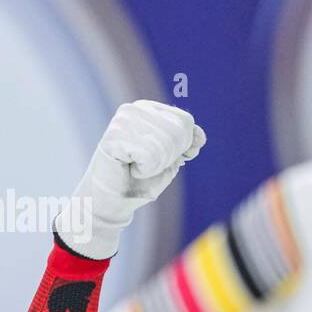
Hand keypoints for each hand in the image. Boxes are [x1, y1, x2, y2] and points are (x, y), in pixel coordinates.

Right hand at [56, 100, 205, 259]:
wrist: (115, 201)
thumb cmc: (142, 180)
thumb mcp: (172, 160)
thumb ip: (187, 144)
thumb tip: (200, 135)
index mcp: (150, 109)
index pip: (185, 122)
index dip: (184, 147)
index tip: (164, 158)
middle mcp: (134, 109)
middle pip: (177, 132)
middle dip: (168, 158)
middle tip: (147, 165)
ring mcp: (121, 121)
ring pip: (163, 144)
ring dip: (155, 166)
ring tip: (137, 167)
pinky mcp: (112, 138)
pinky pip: (148, 156)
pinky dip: (145, 170)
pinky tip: (130, 168)